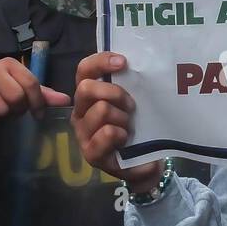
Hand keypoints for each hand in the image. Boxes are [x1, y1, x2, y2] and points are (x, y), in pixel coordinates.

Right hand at [0, 56, 67, 125]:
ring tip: (0, 109)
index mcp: (10, 64)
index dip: (37, 102)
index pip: (31, 84)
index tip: (38, 114)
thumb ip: (44, 94)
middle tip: (14, 108)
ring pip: (1, 109)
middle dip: (18, 109)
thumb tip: (67, 100)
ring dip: (3, 115)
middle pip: (16, 97)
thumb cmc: (2, 86)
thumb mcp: (22, 86)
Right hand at [72, 51, 162, 192]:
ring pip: (101, 109)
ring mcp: (83, 134)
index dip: (101, 62)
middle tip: (131, 106)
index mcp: (89, 96)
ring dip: (123, 117)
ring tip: (129, 127)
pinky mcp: (90, 154)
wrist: (146, 163)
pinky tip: (126, 140)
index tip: (123, 63)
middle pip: (87, 88)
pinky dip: (121, 134)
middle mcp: (80, 112)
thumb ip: (129, 84)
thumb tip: (135, 63)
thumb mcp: (135, 102)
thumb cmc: (138, 127)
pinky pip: (107, 133)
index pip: (85, 70)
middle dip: (115, 93)